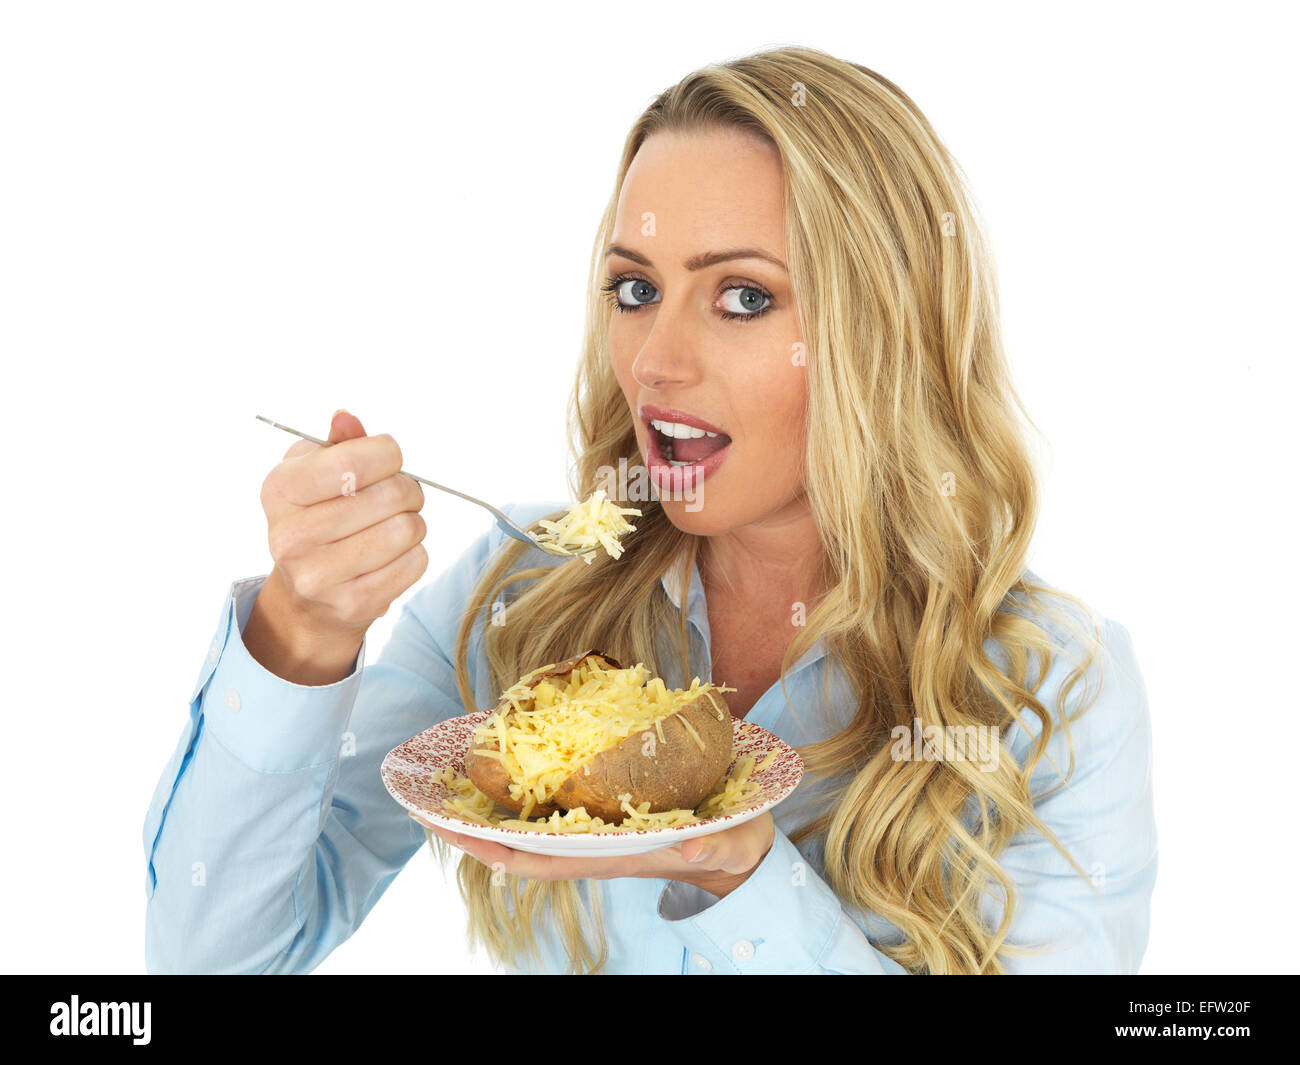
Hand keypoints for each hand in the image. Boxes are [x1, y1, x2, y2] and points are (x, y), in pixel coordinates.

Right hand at [259, 409, 427, 634]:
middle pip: (390, 495)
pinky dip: (414, 552)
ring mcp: (319, 576)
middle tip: (400, 494)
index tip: (389, 459)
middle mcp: (292, 536)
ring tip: (394, 523)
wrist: (306, 595)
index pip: (353, 462)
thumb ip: (337, 444)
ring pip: (407, 530)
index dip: (387, 454)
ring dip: (413, 521)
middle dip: (408, 489)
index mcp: (280, 491)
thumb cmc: (316, 517)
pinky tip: (392, 553)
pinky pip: (414, 563)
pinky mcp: (352, 604)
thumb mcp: (313, 471)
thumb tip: (347, 418)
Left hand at [412, 811, 775, 899]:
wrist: (737, 847)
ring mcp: (593, 830)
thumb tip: (692, 845)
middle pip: (517, 845)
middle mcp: (592, 845)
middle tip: (426, 803)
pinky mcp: (603, 811)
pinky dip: (519, 790)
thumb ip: (715, 845)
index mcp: (612, 855)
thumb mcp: (730, 843)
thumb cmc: (731, 845)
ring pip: (527, 826)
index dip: (493, 848)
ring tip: (448, 780)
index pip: (539, 860)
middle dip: (472, 829)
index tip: (454, 831)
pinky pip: (548, 806)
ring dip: (487, 809)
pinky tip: (503, 763)